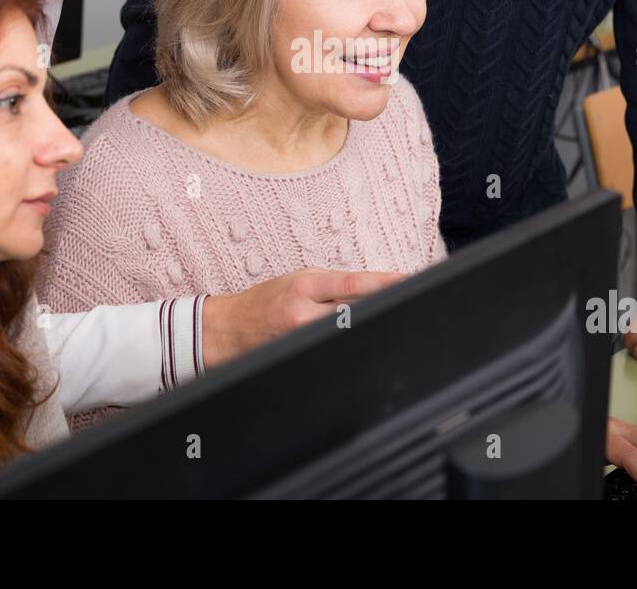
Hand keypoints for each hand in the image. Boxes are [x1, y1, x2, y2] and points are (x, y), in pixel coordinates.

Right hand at [202, 268, 404, 366]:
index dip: (383, 282)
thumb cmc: (265, 300)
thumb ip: (332, 286)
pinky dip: (348, 345)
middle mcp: (303, 313)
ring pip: (347, 332)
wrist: (228, 328)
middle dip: (381, 308)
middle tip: (408, 303)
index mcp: (304, 285)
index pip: (352, 283)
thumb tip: (373, 289)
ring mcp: (300, 337)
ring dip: (367, 327)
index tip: (407, 280)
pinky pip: (331, 349)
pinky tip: (361, 343)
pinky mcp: (298, 354)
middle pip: (355, 311)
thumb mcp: (296, 280)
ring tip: (386, 322)